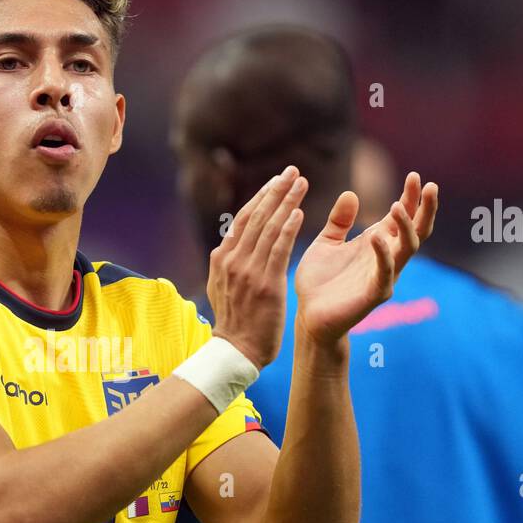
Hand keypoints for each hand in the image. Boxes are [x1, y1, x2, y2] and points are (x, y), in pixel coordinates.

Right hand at [208, 166, 308, 366]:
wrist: (236, 351)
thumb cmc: (235, 321)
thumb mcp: (222, 286)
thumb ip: (228, 262)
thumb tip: (231, 242)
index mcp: (221, 258)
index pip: (242, 219)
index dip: (261, 197)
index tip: (277, 180)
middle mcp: (232, 260)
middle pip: (255, 216)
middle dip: (275, 190)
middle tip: (292, 171)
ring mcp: (247, 271)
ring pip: (268, 227)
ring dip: (285, 202)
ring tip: (300, 183)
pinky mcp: (265, 283)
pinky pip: (278, 249)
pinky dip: (287, 228)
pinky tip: (298, 212)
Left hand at [294, 172, 437, 344]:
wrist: (309, 316)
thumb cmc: (319, 282)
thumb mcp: (326, 243)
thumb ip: (339, 221)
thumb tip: (351, 193)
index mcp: (377, 243)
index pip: (402, 217)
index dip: (411, 197)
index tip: (414, 176)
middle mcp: (386, 257)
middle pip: (417, 230)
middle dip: (425, 208)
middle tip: (430, 185)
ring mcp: (384, 276)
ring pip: (408, 248)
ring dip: (406, 226)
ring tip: (397, 205)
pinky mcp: (374, 294)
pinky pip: (385, 272)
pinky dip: (383, 254)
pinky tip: (376, 236)